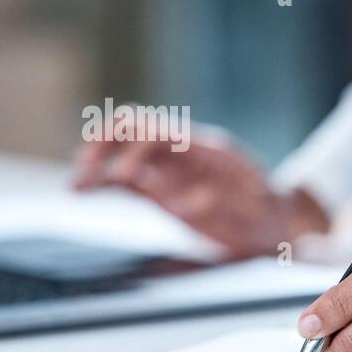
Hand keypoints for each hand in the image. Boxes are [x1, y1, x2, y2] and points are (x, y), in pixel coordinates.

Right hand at [72, 127, 328, 256]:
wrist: (276, 222)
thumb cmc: (270, 212)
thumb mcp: (259, 207)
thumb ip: (230, 202)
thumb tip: (197, 200)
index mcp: (203, 148)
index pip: (159, 132)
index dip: (137, 149)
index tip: (125, 176)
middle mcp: (180, 152)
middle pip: (132, 129)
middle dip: (105, 144)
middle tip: (85, 169)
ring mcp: (167, 169)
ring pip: (121, 151)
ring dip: (96, 161)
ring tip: (76, 183)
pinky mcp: (159, 190)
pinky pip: (122, 179)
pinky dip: (101, 182)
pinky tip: (81, 190)